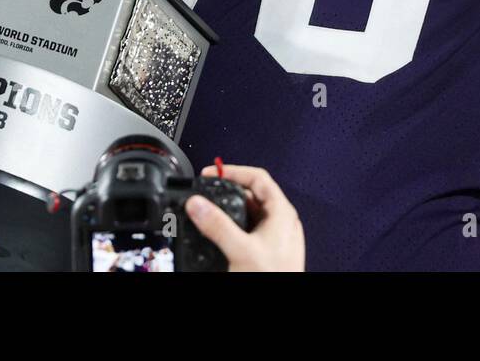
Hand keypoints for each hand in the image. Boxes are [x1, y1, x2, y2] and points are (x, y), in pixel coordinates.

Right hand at [184, 164, 304, 271]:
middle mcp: (280, 222)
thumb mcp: (240, 249)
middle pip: (251, 195)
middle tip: (206, 192)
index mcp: (281, 212)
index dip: (234, 171)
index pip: (258, 178)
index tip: (212, 173)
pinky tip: (219, 235)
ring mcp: (273, 237)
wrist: (280, 308)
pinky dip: (231, 227)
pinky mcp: (265, 251)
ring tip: (209, 212)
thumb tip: (197, 204)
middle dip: (227, 192)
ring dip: (228, 211)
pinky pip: (246, 231)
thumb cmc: (274, 278)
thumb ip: (217, 225)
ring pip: (248, 214)